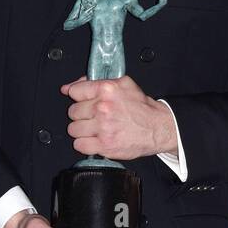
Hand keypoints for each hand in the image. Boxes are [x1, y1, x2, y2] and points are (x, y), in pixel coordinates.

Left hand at [60, 75, 176, 158]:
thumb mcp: (123, 84)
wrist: (157, 128)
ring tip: (93, 128)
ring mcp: (103, 128)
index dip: (78, 96)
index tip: (81, 101)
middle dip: (81, 114)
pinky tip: (94, 139)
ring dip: (82, 130)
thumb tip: (70, 87)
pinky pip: (79, 145)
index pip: (75, 91)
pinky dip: (84, 144)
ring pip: (73, 129)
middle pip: (72, 111)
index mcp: (107, 90)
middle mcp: (103, 108)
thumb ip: (95, 82)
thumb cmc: (141, 107)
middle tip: (93, 116)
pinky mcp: (104, 145)